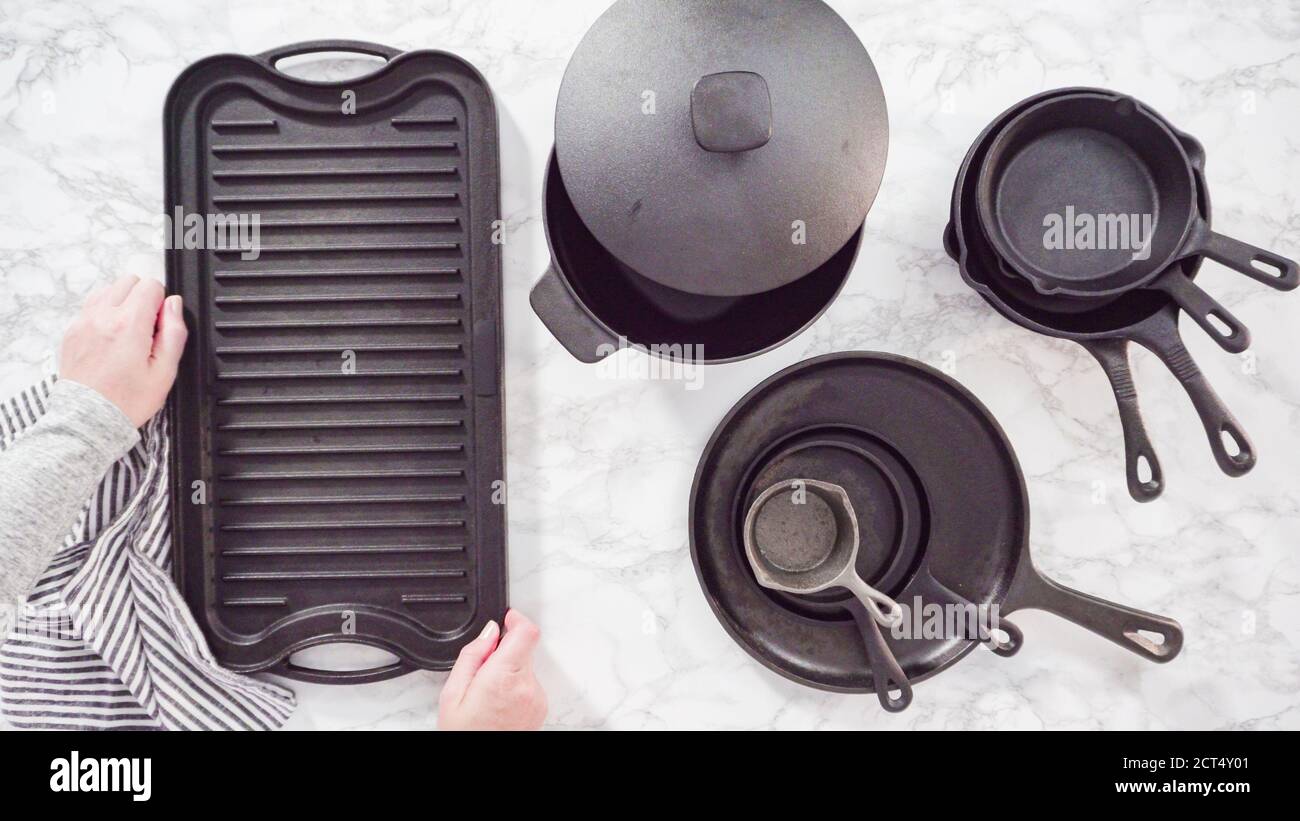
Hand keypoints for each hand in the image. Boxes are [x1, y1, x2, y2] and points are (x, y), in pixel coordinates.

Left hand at [59, 275, 187, 427]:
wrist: (89, 418)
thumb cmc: (127, 400)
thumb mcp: (165, 372)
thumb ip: (174, 332)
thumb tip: (173, 304)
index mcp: (129, 324)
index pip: (150, 285)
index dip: (162, 303)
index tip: (160, 325)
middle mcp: (102, 316)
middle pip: (128, 281)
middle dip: (142, 297)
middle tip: (146, 327)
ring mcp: (83, 321)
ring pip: (108, 289)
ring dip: (122, 301)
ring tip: (128, 330)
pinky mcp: (72, 330)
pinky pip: (91, 305)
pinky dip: (104, 311)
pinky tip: (111, 336)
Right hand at [438, 609, 546, 730]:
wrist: (482, 766)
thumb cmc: (465, 734)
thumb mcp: (453, 693)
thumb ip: (473, 655)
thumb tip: (490, 632)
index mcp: (504, 677)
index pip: (526, 632)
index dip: (516, 620)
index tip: (506, 619)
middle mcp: (527, 686)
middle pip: (524, 649)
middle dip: (504, 651)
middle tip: (482, 672)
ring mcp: (537, 698)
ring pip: (526, 666)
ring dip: (509, 670)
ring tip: (487, 695)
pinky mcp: (540, 707)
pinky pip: (529, 683)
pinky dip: (515, 686)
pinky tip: (497, 704)